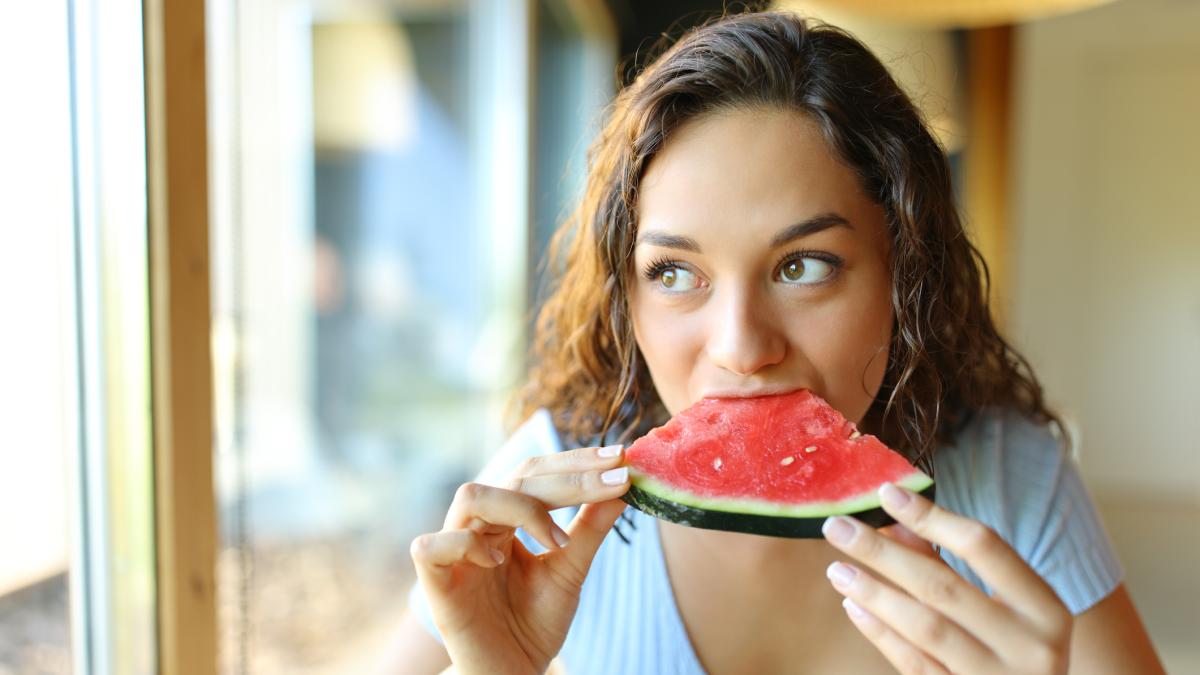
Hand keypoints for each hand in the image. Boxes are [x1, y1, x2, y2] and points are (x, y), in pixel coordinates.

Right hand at [410, 444, 630, 674]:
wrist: (511, 674)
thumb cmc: (533, 623)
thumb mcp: (569, 570)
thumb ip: (589, 529)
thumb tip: (623, 487)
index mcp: (507, 518)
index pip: (536, 471)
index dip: (574, 462)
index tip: (619, 456)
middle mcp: (479, 525)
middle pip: (514, 476)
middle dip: (568, 477)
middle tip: (613, 478)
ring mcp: (453, 551)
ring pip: (472, 496)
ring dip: (521, 506)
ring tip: (556, 539)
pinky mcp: (434, 582)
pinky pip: (433, 546)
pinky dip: (467, 545)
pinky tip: (499, 560)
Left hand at [821, 483, 1072, 673]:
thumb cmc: (1017, 651)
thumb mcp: (1005, 606)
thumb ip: (949, 563)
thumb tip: (894, 521)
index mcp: (1045, 610)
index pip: (983, 547)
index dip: (932, 517)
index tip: (886, 493)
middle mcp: (1029, 648)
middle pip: (943, 587)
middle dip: (884, 554)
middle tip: (838, 527)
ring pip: (925, 628)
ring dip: (875, 593)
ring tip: (837, 569)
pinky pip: (914, 664)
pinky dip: (881, 634)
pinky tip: (853, 607)